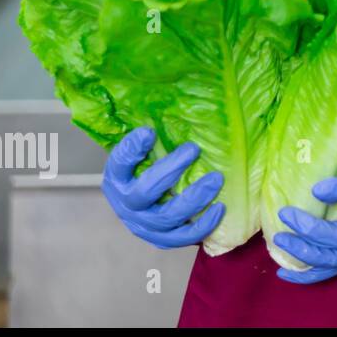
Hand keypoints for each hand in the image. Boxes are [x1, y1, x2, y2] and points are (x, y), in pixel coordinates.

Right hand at [101, 127, 224, 248]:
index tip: (149, 132)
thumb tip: (171, 97)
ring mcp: (144, 224)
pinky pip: (182, 237)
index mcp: (117, 178)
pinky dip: (202, 225)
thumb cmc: (151, 168)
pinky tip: (219, 208)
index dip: (131, 149)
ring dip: (193, 198)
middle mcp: (126, 203)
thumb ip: (152, 134)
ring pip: (166, 217)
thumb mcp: (147, 151)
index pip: (118, 164)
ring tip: (216, 179)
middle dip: (170, 170)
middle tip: (193, 149)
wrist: (150, 204)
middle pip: (144, 192)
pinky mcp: (163, 238)